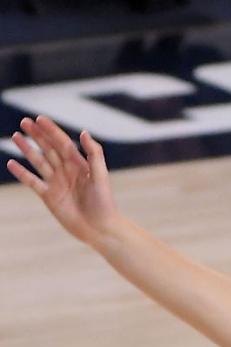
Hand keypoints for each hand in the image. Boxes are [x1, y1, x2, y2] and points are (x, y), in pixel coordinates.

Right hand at [7, 115, 118, 243]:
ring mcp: (56, 183)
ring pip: (39, 162)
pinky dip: (21, 173)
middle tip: (24, 121)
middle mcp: (67, 171)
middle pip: (48, 148)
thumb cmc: (104, 203)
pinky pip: (32, 181)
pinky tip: (11, 163)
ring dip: (27, 149)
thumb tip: (83, 132)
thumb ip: (94, 154)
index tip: (40, 119)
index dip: (51, 130)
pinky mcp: (48, 196)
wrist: (99, 228)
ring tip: (16, 136)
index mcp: (80, 164)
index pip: (62, 143)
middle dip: (37, 135)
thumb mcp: (101, 176)